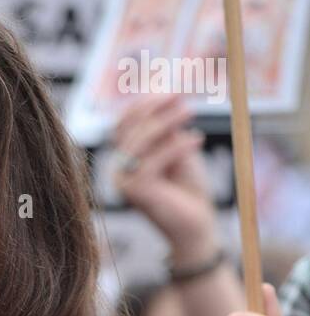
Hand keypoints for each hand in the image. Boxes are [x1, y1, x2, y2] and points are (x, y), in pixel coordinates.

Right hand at [111, 94, 215, 259]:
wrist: (195, 224)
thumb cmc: (187, 187)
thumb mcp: (176, 149)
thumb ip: (166, 128)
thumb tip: (163, 95)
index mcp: (122, 158)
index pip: (124, 122)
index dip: (144, 103)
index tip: (171, 91)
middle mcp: (117, 171)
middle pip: (130, 129)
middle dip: (156, 108)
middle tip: (182, 96)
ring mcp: (123, 183)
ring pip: (140, 141)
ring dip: (166, 122)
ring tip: (190, 112)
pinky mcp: (136, 193)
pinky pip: (154, 160)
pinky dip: (177, 146)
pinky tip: (197, 138)